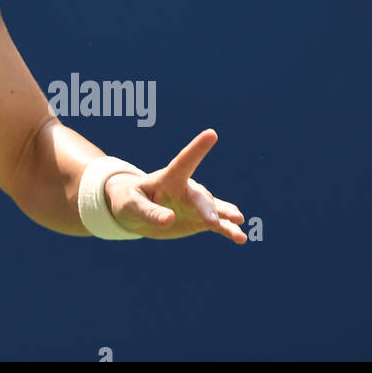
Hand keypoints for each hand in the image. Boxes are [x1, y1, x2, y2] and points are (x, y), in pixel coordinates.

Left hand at [104, 129, 245, 243]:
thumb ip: (150, 212)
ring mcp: (196, 204)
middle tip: (212, 222)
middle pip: (199, 196)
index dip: (197, 148)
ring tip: (239, 223)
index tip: (212, 133)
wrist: (137, 213)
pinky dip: (229, 230)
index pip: (183, 161)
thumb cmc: (130, 202)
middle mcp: (186, 189)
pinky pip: (219, 224)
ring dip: (226, 216)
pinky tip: (240, 238)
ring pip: (215, 209)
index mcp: (168, 178)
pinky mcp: (201, 219)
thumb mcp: (133, 206)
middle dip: (207, 208)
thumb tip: (169, 219)